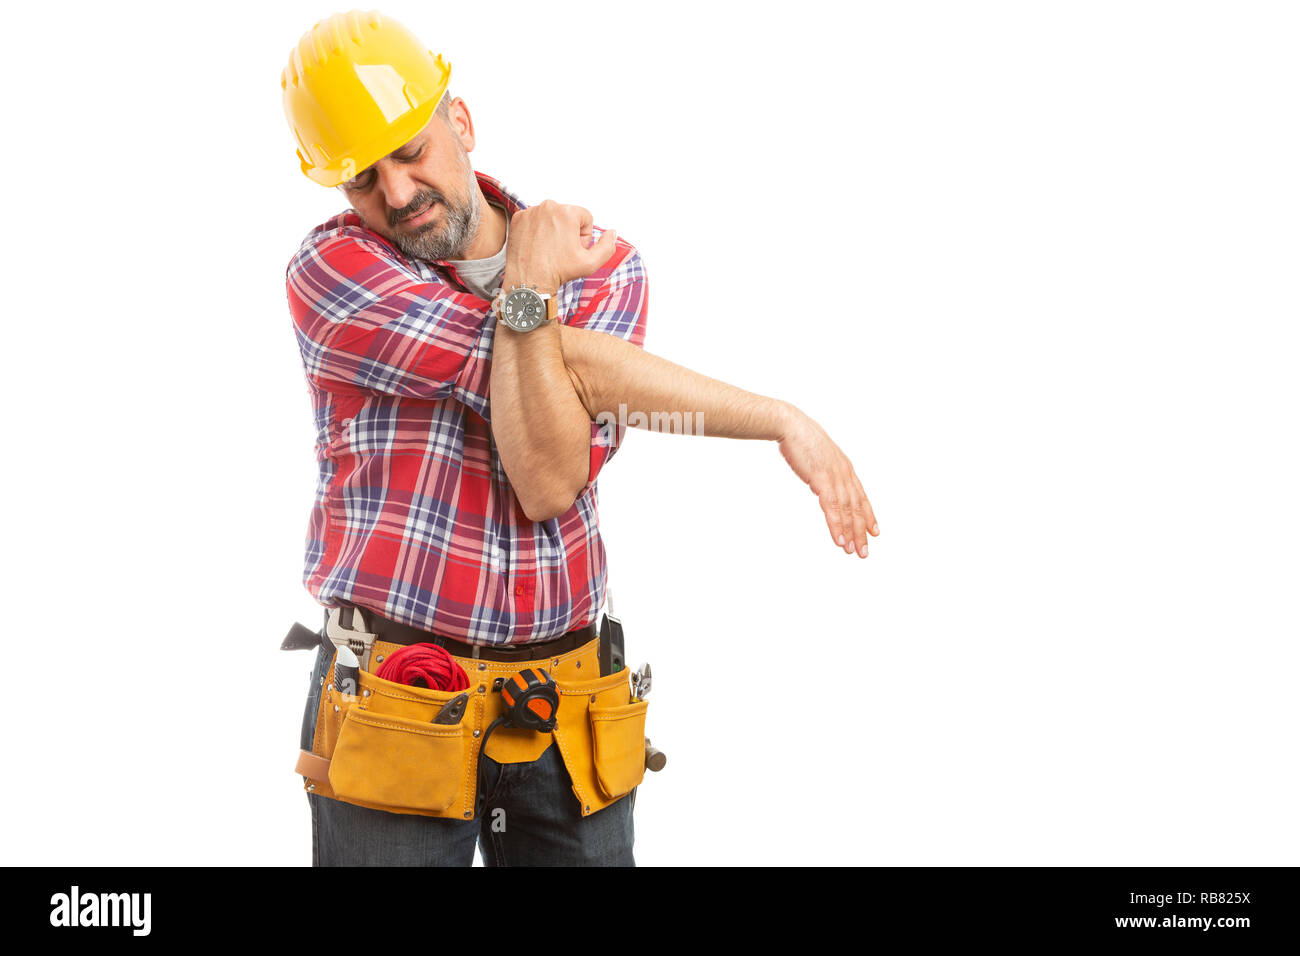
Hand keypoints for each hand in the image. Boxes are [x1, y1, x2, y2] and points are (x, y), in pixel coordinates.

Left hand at [504, 200, 616, 294]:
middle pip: (568, 216)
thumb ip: (607, 246)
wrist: (529, 282)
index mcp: (567, 212)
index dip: (584, 236)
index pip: (585, 218)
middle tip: (561, 251)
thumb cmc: (557, 272)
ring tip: (548, 249)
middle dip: (568, 231)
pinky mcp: (518, 218)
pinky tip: (537, 246)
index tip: (574, 249)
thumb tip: (612, 233)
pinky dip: (537, 230)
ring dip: (553, 230)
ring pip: (551, 217)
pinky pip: (534, 219)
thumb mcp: (591, 263)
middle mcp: (547, 206)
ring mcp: (530, 211)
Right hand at [777, 407, 879, 557]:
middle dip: (861, 531)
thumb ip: (823, 471)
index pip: (860, 497)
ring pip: (847, 510)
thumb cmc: (800, 439)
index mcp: (844, 468)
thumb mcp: (817, 457)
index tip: (874, 532)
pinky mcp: (822, 479)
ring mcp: (835, 476)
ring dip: (850, 533)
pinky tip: (839, 539)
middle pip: (857, 507)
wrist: (791, 425)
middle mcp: (844, 474)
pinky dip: (837, 525)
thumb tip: (821, 481)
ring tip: (852, 551)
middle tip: (864, 552)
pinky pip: (832, 507)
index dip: (868, 515)